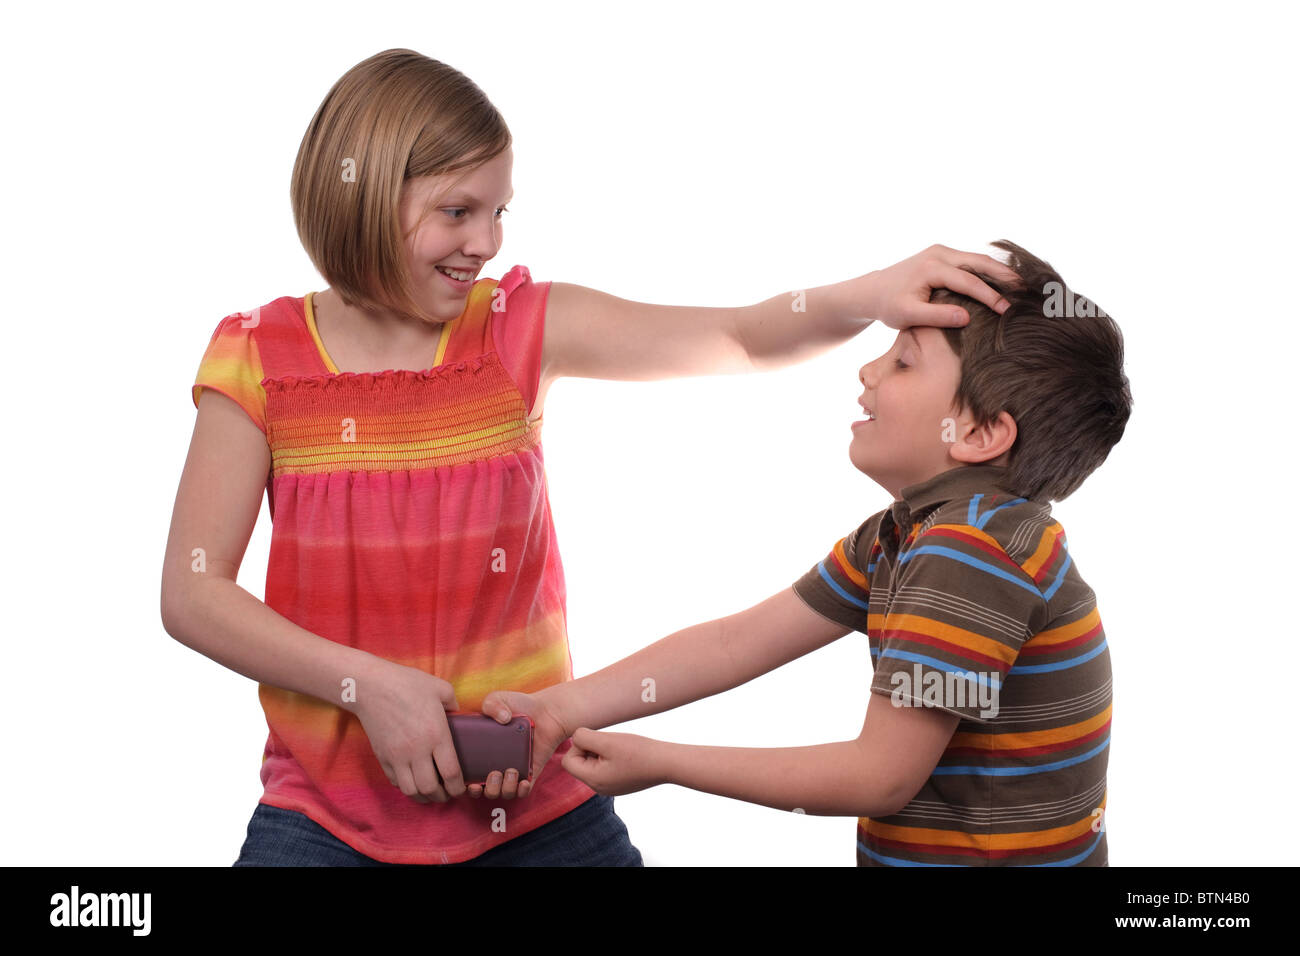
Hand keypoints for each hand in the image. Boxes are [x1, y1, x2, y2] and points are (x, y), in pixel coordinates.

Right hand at [353, 660, 464, 803]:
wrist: (371, 686)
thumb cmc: (408, 684)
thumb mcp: (440, 688)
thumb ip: (455, 704)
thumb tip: (459, 714)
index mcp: (436, 735)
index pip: (451, 773)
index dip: (458, 787)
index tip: (461, 788)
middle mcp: (417, 750)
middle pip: (431, 788)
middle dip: (442, 796)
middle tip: (447, 793)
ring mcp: (397, 756)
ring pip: (411, 790)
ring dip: (423, 796)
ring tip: (430, 792)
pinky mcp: (382, 757)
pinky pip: (395, 782)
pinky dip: (406, 787)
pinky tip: (413, 781)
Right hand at [467, 689, 568, 799]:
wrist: (546, 711)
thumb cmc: (520, 705)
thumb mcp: (498, 699)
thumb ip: (491, 703)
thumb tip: (502, 718)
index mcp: (481, 752)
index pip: (466, 775)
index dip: (465, 785)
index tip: (469, 782)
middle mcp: (494, 765)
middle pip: (484, 791)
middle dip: (487, 789)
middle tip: (494, 773)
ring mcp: (511, 772)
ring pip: (502, 794)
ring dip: (504, 789)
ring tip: (511, 771)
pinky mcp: (529, 775)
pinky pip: (522, 793)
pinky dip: (521, 791)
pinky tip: (523, 780)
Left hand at [561, 728, 666, 796]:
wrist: (667, 764)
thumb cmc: (638, 751)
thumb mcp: (607, 741)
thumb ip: (583, 738)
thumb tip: (574, 738)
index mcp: (593, 780)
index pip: (568, 761)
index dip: (578, 746)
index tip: (598, 740)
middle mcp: (598, 788)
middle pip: (579, 763)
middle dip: (590, 748)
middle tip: (609, 742)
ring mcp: (609, 787)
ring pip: (592, 763)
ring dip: (601, 751)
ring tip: (619, 747)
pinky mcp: (619, 783)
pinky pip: (604, 767)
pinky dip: (610, 757)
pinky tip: (625, 753)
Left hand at [857, 244, 1022, 329]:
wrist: (874, 291)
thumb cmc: (889, 306)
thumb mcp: (908, 316)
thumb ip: (937, 316)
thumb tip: (966, 318)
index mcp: (932, 267)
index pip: (969, 281)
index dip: (990, 296)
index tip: (1007, 310)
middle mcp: (939, 253)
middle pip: (980, 262)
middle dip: (1005, 276)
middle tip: (1028, 289)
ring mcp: (942, 251)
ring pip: (978, 259)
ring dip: (1000, 271)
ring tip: (1022, 285)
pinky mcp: (944, 255)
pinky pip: (971, 261)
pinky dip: (989, 271)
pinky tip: (1004, 282)